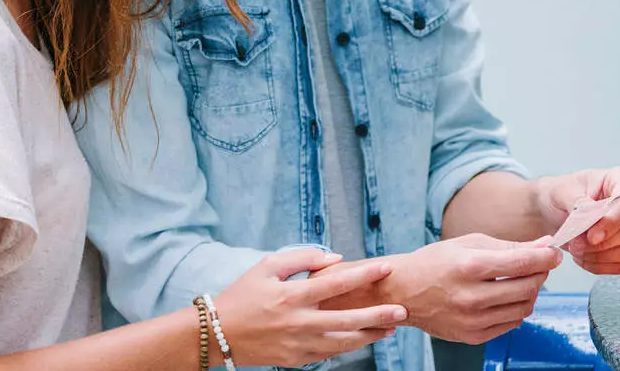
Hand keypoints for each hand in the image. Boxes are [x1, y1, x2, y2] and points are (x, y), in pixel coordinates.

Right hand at [216, 248, 408, 367]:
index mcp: (291, 295)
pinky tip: (363, 339)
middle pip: (347, 319)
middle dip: (378, 315)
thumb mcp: (267, 266)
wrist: (216, 334)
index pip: (336, 283)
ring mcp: (297, 345)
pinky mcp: (295, 360)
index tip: (386, 267)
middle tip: (402, 309)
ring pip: (343, 343)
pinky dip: (348, 347)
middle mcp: (297, 322)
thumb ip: (302, 258)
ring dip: (369, 335)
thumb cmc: (243, 294)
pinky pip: (329, 354)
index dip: (363, 275)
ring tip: (391, 328)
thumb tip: (336, 259)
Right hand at [381, 234, 562, 344]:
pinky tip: (506, 297)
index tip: (555, 252)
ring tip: (521, 280)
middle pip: (527, 287)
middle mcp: (471, 297)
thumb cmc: (435, 262)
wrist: (403, 291)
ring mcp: (472, 320)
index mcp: (470, 267)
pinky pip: (511, 324)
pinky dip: (516, 309)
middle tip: (539, 264)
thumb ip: (509, 246)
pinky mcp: (473, 336)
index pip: (522, 263)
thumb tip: (544, 245)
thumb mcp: (469, 243)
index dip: (546, 257)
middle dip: (541, 273)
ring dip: (530, 292)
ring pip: (523, 308)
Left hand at [535, 167, 619, 274]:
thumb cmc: (561, 194)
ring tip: (576, 250)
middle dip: (603, 242)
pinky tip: (582, 258)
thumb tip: (592, 218)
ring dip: (599, 256)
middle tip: (576, 245)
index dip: (612, 220)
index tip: (591, 235)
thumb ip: (579, 204)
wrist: (554, 210)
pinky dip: (599, 266)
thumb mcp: (563, 191)